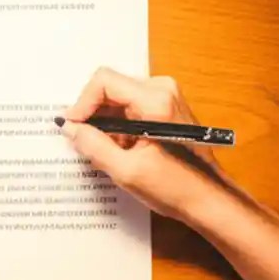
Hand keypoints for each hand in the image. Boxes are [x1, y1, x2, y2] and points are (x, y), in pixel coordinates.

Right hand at [62, 67, 233, 220]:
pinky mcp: (166, 107)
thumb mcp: (126, 170)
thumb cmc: (175, 187)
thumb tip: (69, 127)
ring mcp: (166, 97)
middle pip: (110, 88)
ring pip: (117, 98)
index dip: (82, 103)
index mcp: (155, 101)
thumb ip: (92, 145)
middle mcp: (163, 90)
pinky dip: (119, 125)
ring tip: (110, 151)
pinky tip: (122, 149)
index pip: (104, 82)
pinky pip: (130, 106)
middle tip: (87, 142)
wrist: (209, 198)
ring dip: (106, 123)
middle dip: (93, 115)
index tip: (72, 126)